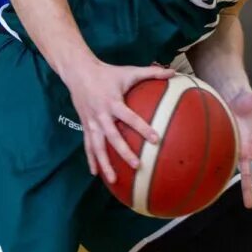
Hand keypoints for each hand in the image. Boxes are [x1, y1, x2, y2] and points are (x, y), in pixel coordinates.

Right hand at [63, 59, 173, 182]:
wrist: (78, 72)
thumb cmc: (107, 72)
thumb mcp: (128, 71)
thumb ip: (151, 72)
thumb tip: (173, 72)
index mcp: (112, 102)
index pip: (129, 117)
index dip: (142, 128)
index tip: (155, 140)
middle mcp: (101, 114)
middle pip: (112, 137)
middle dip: (124, 152)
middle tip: (137, 165)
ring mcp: (91, 122)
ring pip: (97, 146)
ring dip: (105, 163)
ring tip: (113, 180)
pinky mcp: (85, 126)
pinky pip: (88, 145)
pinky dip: (91, 159)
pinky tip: (96, 174)